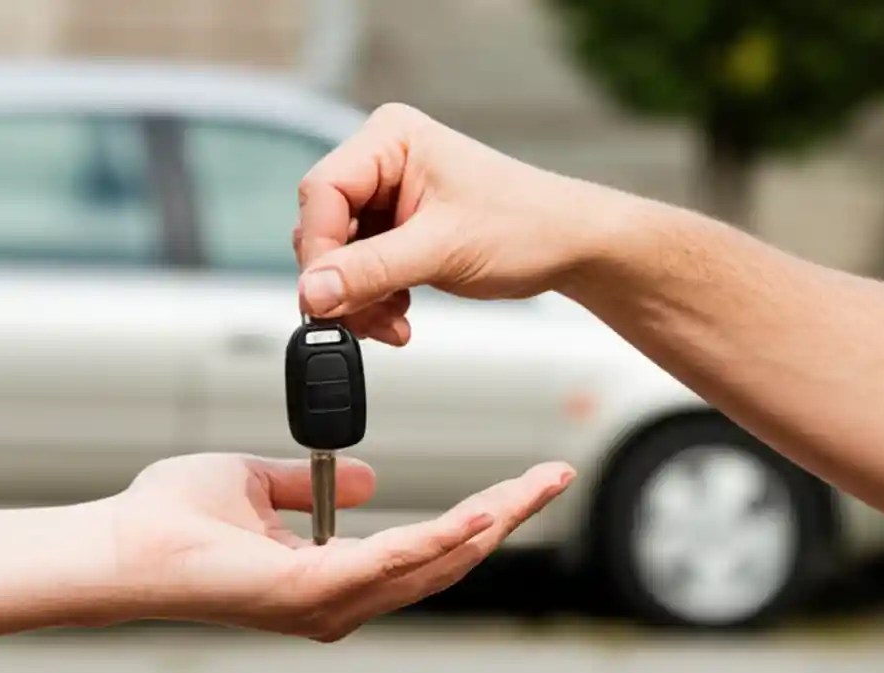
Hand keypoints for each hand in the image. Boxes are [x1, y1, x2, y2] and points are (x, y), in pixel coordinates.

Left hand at [107, 453, 573, 640]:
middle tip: (553, 478)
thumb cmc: (169, 522)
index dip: (478, 516)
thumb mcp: (253, 482)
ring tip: (536, 487)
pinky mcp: (311, 592)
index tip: (522, 483)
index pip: (424, 548)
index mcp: (331, 577)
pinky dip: (443, 534)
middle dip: (506, 518)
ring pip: (433, 561)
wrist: (119, 545)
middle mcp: (340, 600)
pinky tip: (483, 510)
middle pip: (446, 559)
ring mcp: (329, 603)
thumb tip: (359, 479)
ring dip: (491, 522)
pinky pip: (393, 559)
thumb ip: (307, 484)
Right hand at [295, 103, 626, 344]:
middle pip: (324, 227)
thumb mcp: (442, 249)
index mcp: (391, 138)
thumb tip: (312, 292)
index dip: (319, 249)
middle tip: (365, 317)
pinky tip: (399, 314)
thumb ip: (370, 271)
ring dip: (359, 299)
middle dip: (343, 282)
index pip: (322, 192)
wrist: (571, 246)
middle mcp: (384, 160)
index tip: (324, 296)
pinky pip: (359, 269)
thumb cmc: (527, 226)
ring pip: (339, 256)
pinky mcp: (396, 229)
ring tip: (393, 322)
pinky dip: (372, 299)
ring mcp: (388, 196)